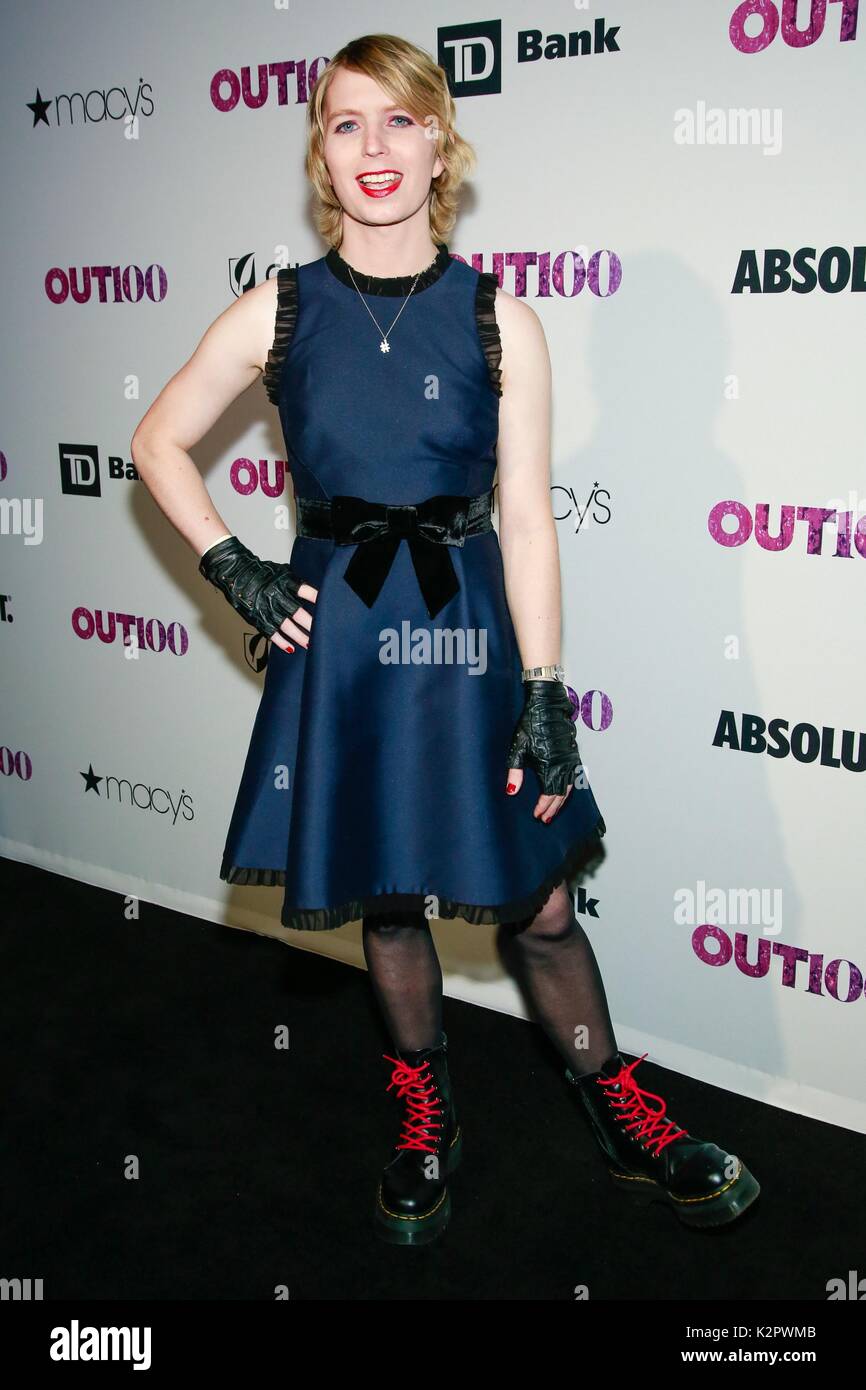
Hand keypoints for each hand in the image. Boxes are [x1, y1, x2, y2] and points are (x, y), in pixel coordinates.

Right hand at [198, 535, 316, 652]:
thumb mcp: (281, 572)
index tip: (328, 606)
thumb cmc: (261, 572)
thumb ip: (296, 584)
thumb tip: (314, 595)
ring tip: (310, 644)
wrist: (235, 573)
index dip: (317, 600)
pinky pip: (271, 633)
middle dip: (311, 624)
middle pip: (297, 613)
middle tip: (323, 632)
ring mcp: (266, 608)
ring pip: (286, 626)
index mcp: (284, 582)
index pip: (305, 592)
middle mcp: (276, 596)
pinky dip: (281, 642)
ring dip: (299, 637)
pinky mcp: (257, 618)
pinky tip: (290, 648)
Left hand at [505, 679, 579, 822]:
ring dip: (561, 800)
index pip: (550, 795)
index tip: (537, 815)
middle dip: (553, 808)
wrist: (547, 705)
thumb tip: (511, 792)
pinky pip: (574, 776)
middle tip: (545, 818)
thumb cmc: (530, 724)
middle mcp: (564, 764)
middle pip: (561, 794)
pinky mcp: (574, 753)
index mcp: (550, 766)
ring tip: (553, 810)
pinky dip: (569, 788)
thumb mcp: (518, 748)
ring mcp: (571, 759)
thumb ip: (514, 772)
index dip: (544, 807)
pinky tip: (563, 791)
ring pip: (569, 787)